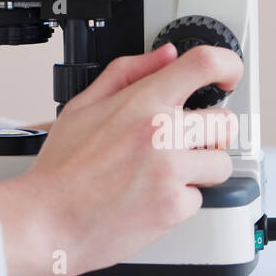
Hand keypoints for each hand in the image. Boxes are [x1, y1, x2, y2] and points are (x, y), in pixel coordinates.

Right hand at [0, 43, 241, 275]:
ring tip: (164, 174)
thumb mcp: (84, 106)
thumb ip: (127, 73)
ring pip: (220, 163)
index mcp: (141, 102)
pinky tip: (149, 198)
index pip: (202, 64)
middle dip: (211, 133)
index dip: (226, 63)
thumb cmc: (60, 168)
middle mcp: (161, 132)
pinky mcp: (174, 206)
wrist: (47, 219)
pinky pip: (198, 199)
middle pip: (224, 121)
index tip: (227, 74)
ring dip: (200, 170)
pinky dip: (178, 201)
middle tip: (187, 142)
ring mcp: (170, 170)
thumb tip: (164, 55)